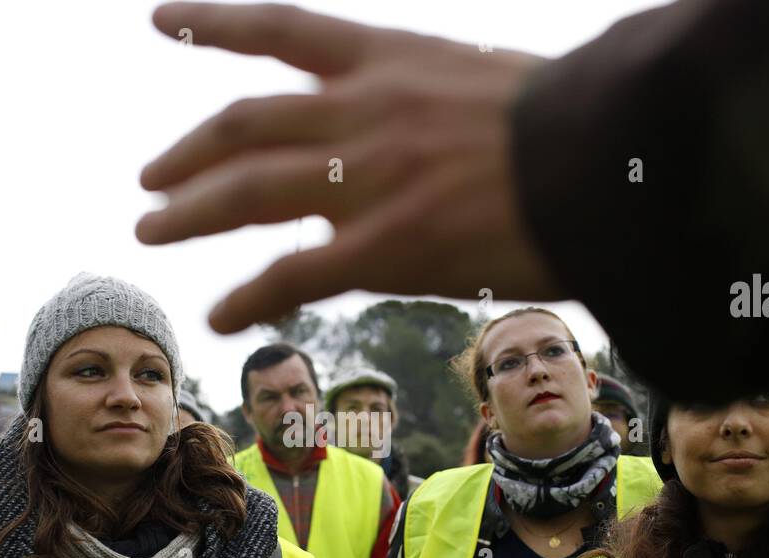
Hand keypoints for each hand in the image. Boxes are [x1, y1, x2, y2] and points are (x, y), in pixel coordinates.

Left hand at [138, 2, 559, 332]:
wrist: (619, 151)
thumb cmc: (581, 116)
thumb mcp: (493, 79)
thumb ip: (434, 103)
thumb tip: (416, 139)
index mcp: (392, 57)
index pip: (280, 28)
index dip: (212, 23)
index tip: (162, 21)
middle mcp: (363, 110)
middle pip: (243, 124)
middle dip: (187, 154)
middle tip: (150, 181)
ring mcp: (368, 177)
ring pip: (247, 191)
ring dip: (188, 212)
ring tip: (150, 230)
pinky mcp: (386, 245)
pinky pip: (291, 274)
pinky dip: (247, 297)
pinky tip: (217, 317)